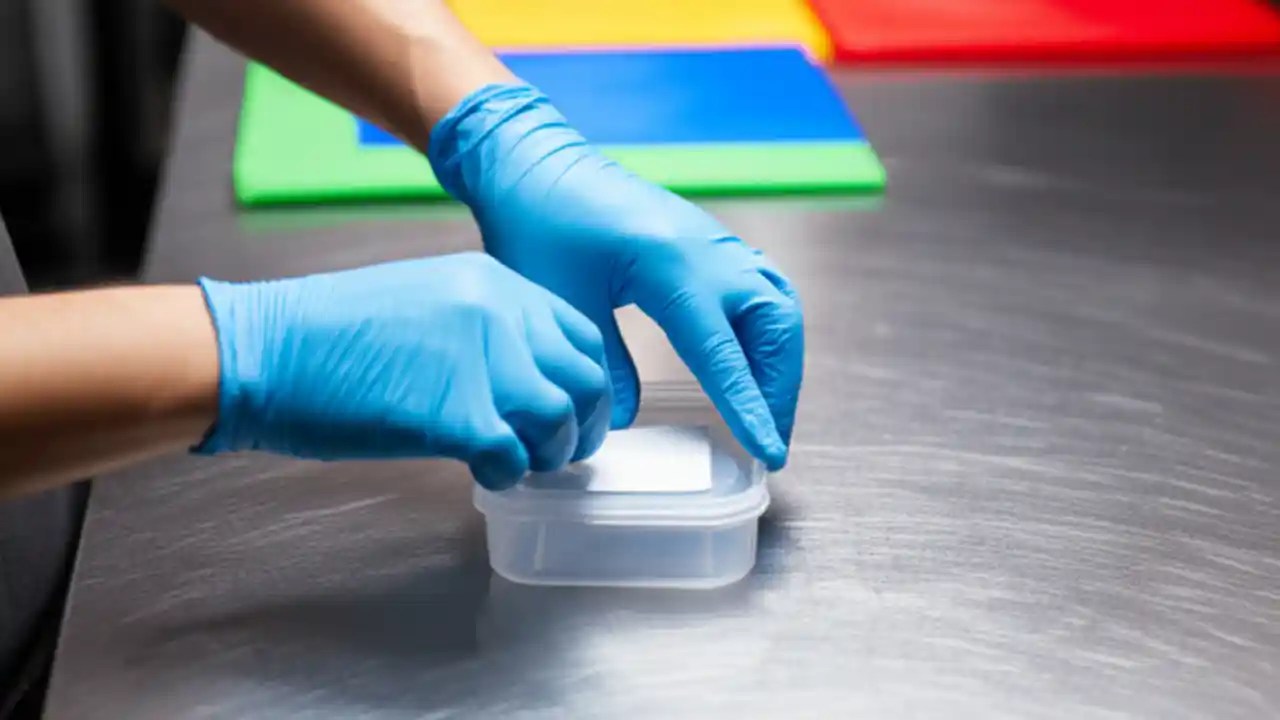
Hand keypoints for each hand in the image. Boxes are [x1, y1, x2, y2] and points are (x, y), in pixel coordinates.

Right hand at [196, 252, 609, 489]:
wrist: (267, 349)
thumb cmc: (331, 332)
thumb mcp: (425, 301)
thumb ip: (483, 329)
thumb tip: (520, 376)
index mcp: (495, 284)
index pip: (580, 336)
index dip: (585, 381)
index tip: (574, 409)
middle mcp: (502, 315)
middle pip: (586, 380)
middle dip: (584, 425)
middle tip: (562, 450)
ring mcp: (484, 364)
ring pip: (562, 420)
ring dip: (551, 453)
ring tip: (523, 463)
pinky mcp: (458, 416)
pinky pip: (516, 458)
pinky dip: (509, 474)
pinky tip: (485, 473)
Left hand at [429, 85, 803, 469]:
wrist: (533, 163)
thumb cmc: (538, 226)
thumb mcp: (563, 305)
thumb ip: (605, 365)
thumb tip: (628, 416)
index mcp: (673, 267)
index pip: (726, 353)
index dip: (749, 407)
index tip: (767, 453)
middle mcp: (708, 251)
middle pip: (775, 326)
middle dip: (780, 388)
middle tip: (770, 441)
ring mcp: (713, 240)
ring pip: (777, 304)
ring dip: (781, 360)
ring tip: (767, 409)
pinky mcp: (706, 239)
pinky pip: (761, 285)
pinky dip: (768, 330)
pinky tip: (752, 359)